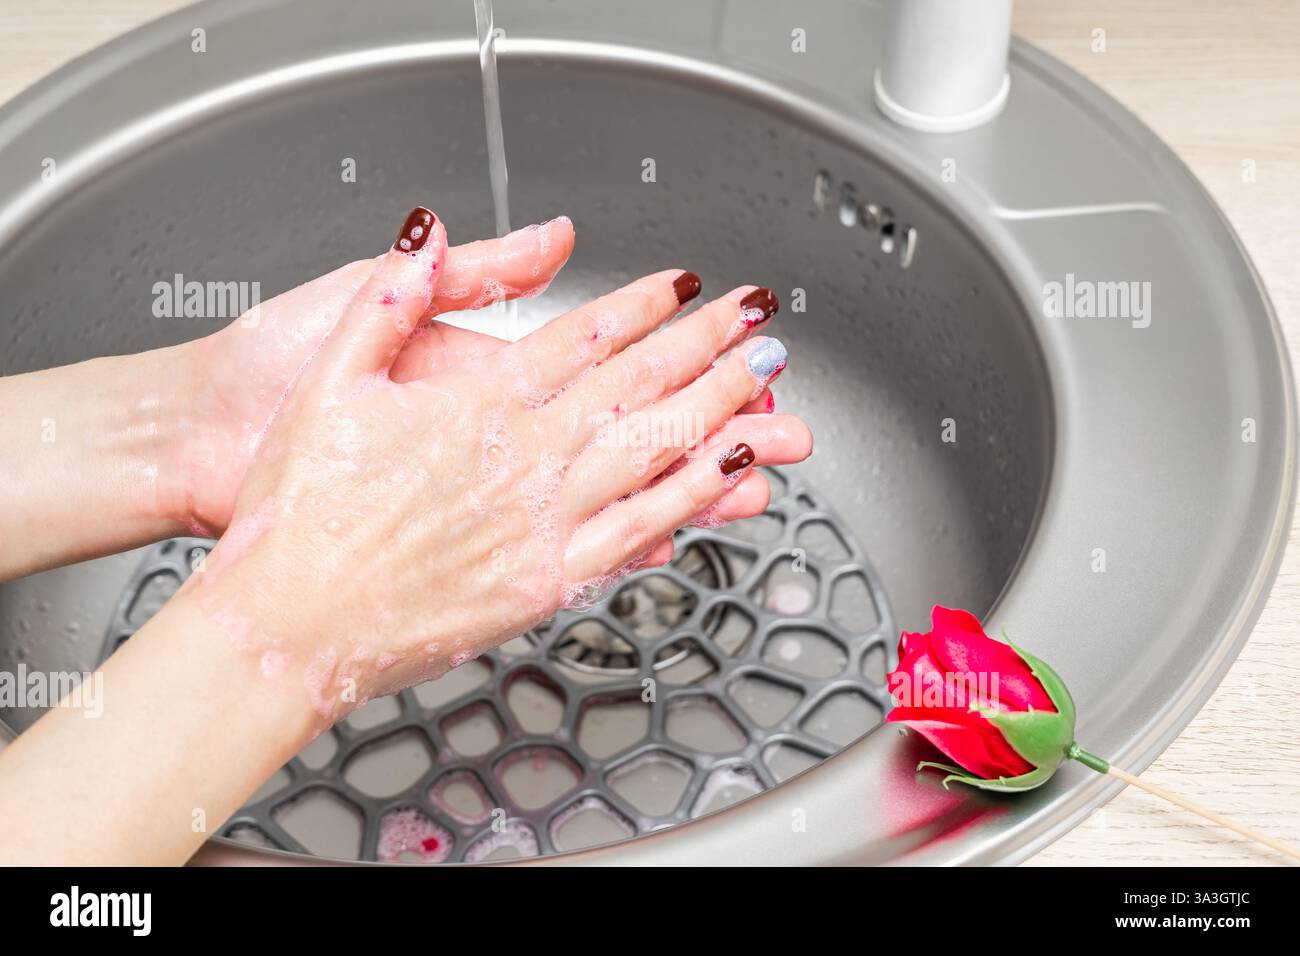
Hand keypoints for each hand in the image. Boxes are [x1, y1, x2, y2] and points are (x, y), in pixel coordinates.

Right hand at [187, 207, 811, 723]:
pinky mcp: (548, 581)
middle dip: (707, 339)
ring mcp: (544, 520)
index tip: (682, 283)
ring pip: (656, 448)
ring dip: (721, 404)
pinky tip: (733, 474)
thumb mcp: (327, 379)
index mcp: (477, 401)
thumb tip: (430, 234)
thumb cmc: (296, 512)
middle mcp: (525, 455)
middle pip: (639, 382)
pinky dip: (695, 497)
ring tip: (768, 376)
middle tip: (756, 312)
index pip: (583, 334)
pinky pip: (640, 530)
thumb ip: (389, 301)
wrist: (288, 621)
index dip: (642, 302)